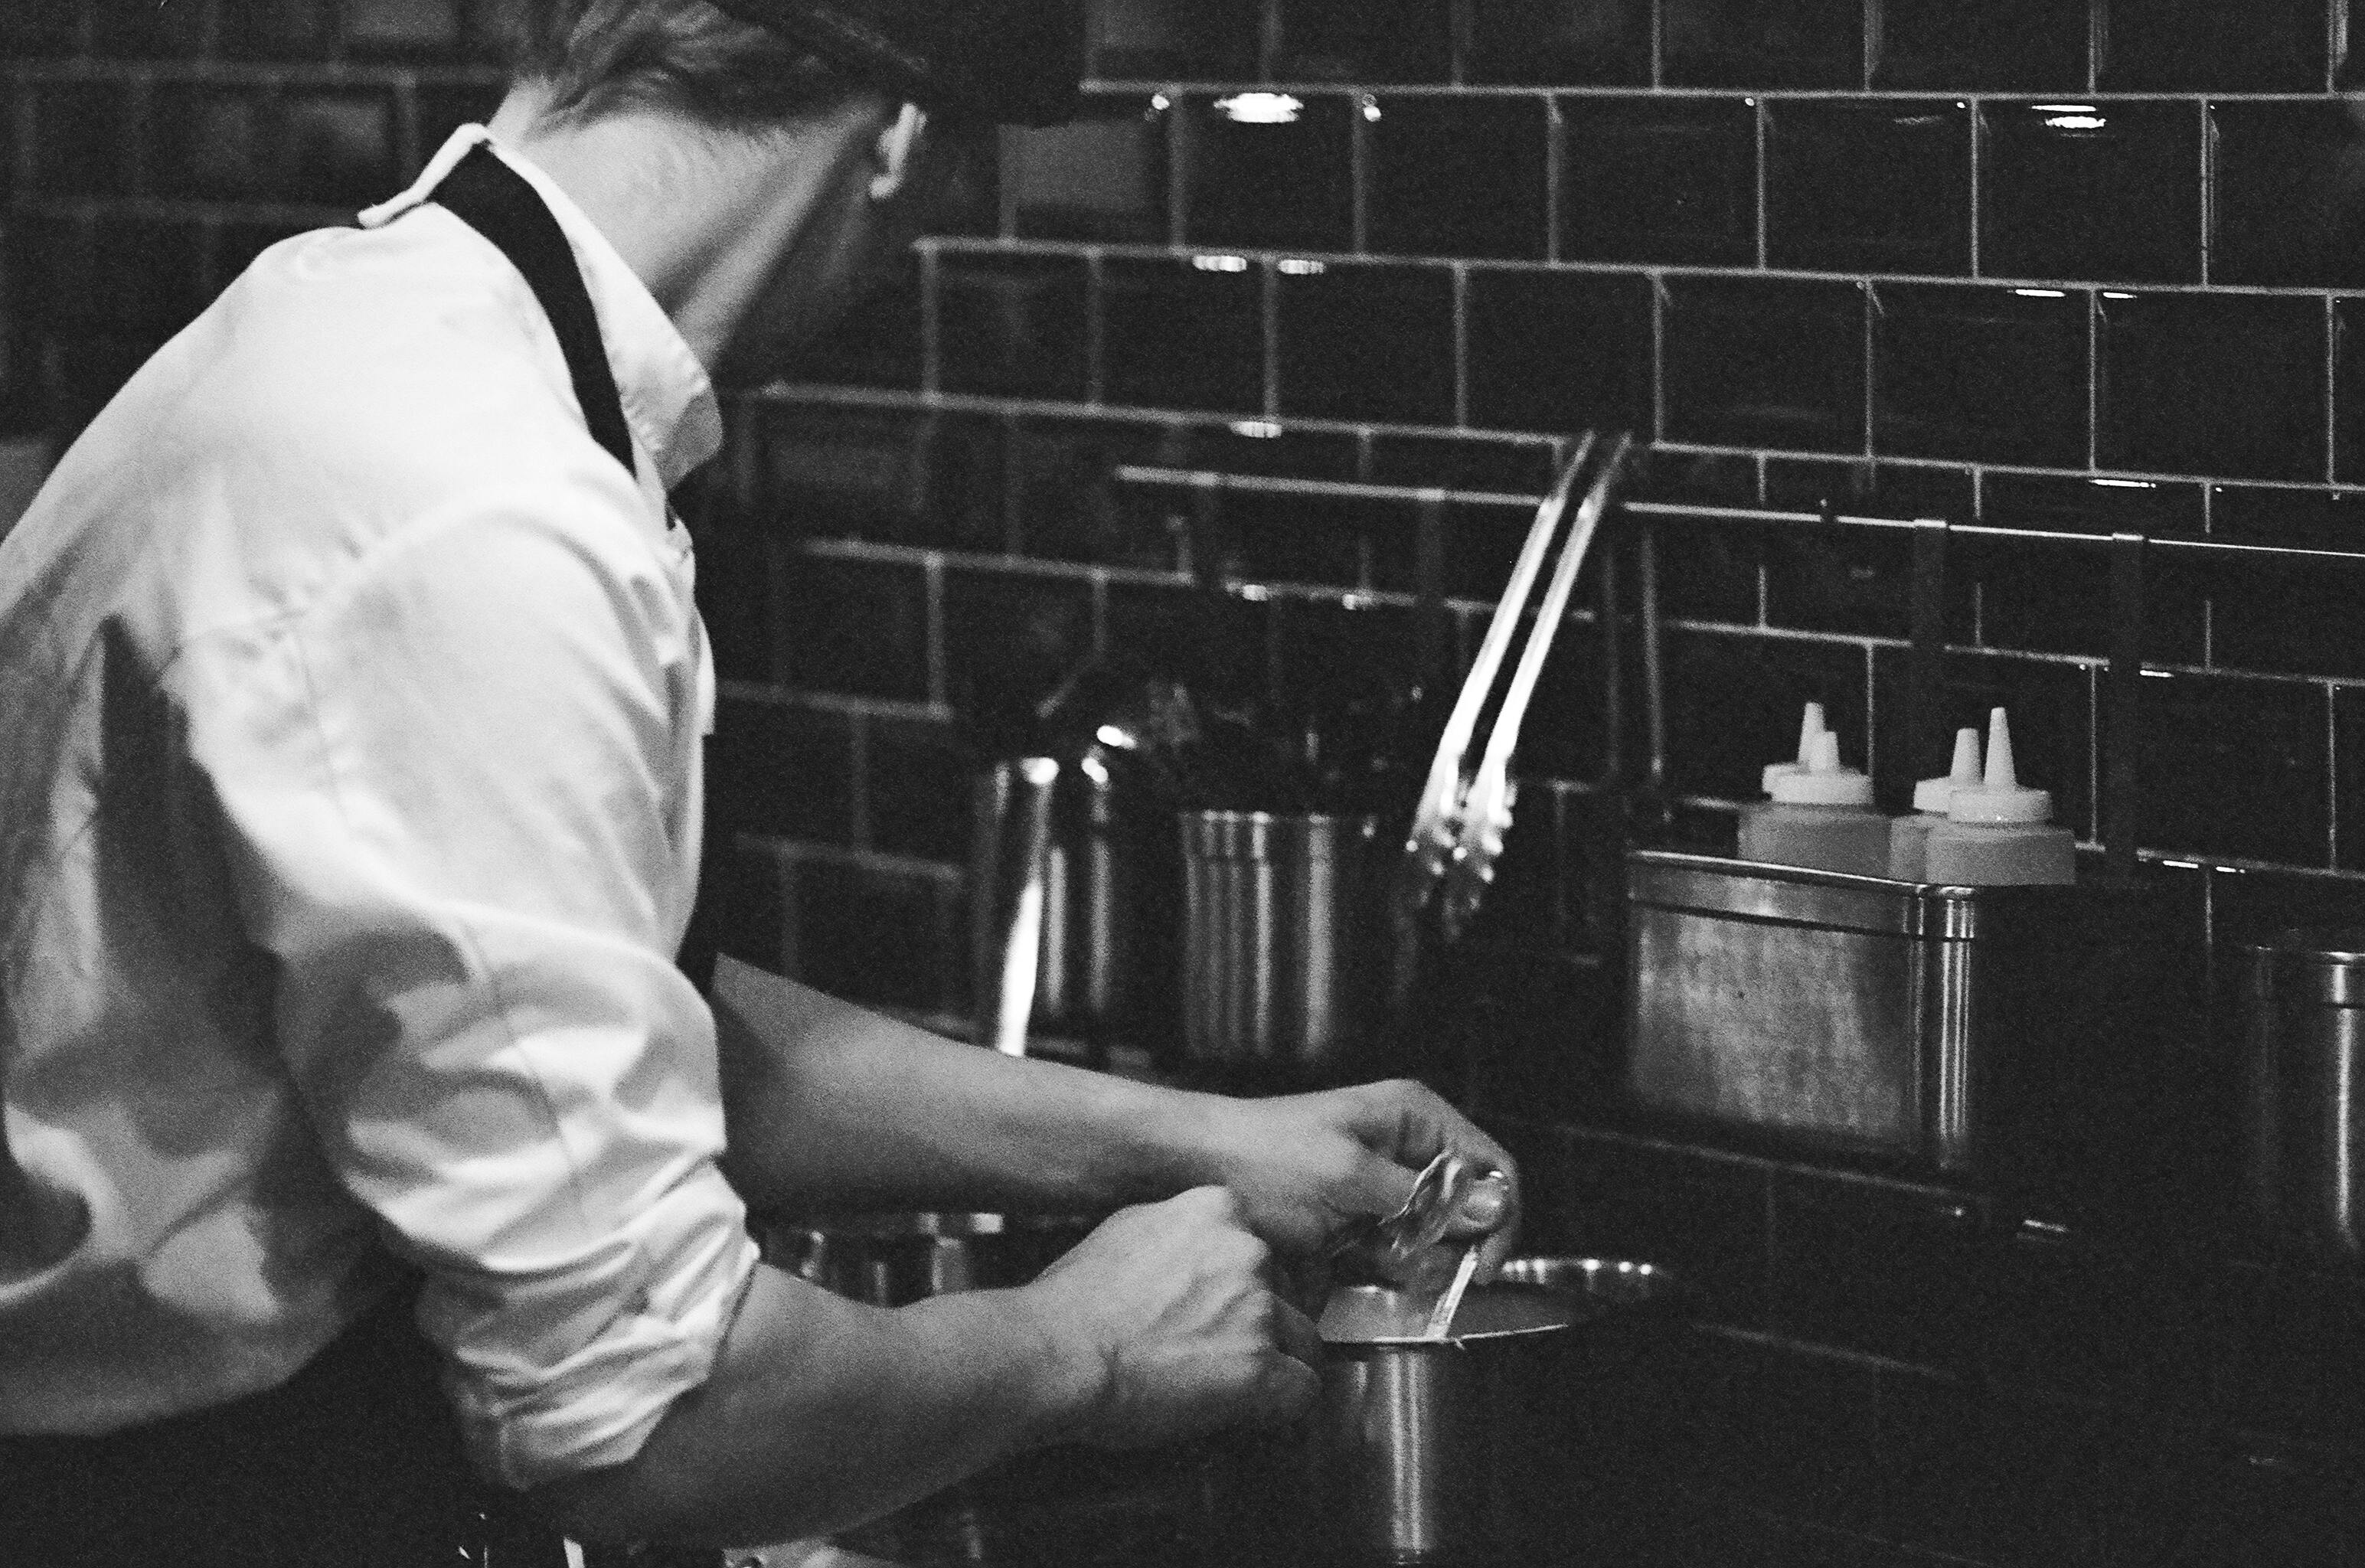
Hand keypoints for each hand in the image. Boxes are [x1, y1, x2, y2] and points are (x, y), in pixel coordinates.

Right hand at [1020, 1186, 1320, 1449]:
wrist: (1056, 1352)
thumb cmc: (1072, 1303)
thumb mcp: (1125, 1231)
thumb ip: (1174, 1232)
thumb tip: (1187, 1247)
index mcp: (1216, 1210)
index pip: (1261, 1248)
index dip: (1246, 1285)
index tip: (1230, 1307)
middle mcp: (1248, 1250)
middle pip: (1286, 1293)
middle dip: (1263, 1323)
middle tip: (1220, 1351)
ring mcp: (1259, 1308)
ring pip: (1302, 1341)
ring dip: (1273, 1364)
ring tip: (1229, 1387)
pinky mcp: (1261, 1367)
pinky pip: (1303, 1390)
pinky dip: (1281, 1407)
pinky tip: (1252, 1413)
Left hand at [1190, 1079, 1521, 1277]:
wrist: (1196, 1167)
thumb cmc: (1260, 1156)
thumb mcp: (1346, 1176)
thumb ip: (1421, 1197)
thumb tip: (1491, 1208)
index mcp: (1414, 1116)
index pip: (1493, 1165)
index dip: (1500, 1216)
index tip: (1485, 1266)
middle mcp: (1407, 1143)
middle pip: (1469, 1204)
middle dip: (1452, 1243)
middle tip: (1420, 1268)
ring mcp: (1385, 1178)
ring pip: (1435, 1231)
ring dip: (1417, 1257)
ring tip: (1374, 1261)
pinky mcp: (1362, 1211)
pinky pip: (1399, 1245)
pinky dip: (1389, 1263)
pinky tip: (1358, 1266)